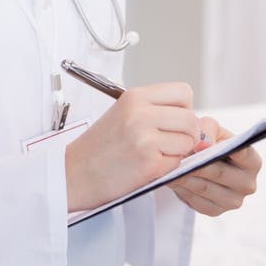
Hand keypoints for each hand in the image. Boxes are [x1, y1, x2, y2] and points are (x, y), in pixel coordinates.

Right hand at [65, 82, 201, 211]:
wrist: (73, 173)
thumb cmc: (98, 146)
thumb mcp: (123, 113)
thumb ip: (154, 109)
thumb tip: (191, 118)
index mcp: (135, 97)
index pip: (183, 92)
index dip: (185, 108)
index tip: (175, 120)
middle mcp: (141, 113)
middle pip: (191, 119)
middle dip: (188, 133)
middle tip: (172, 142)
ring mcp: (145, 138)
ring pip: (188, 141)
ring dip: (178, 151)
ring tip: (156, 154)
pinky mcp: (149, 164)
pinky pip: (177, 162)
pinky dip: (168, 167)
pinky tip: (148, 166)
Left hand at [169, 117, 261, 216]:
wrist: (202, 161)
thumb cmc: (210, 140)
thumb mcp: (210, 128)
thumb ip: (208, 130)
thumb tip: (202, 145)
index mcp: (253, 162)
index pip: (244, 154)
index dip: (228, 149)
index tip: (209, 145)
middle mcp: (248, 184)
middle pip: (219, 173)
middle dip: (196, 163)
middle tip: (178, 156)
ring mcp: (233, 201)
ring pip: (204, 187)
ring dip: (185, 177)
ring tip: (171, 166)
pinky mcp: (215, 211)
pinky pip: (196, 200)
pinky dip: (182, 189)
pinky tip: (172, 178)